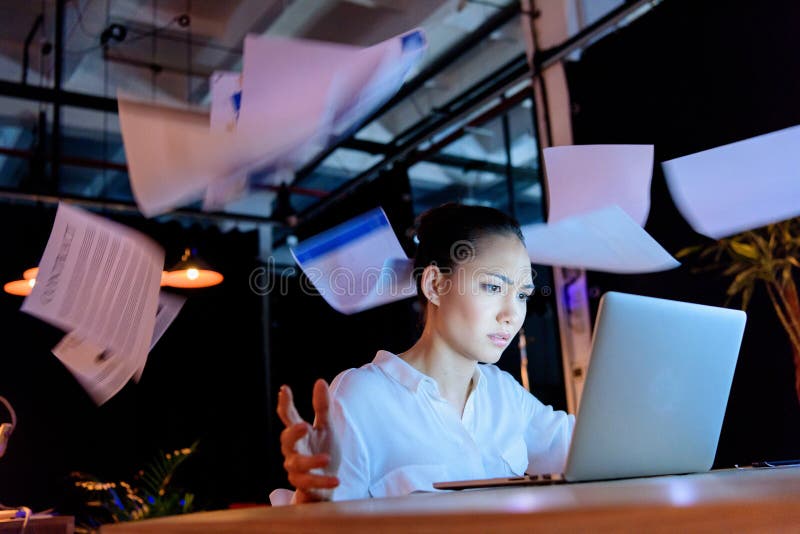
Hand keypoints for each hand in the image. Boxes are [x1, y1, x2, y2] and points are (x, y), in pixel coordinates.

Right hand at [277, 379, 340, 502]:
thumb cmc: (323, 449)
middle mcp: (294, 449)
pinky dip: (323, 481)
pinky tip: (336, 480)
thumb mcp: (326, 427)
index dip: (285, 403)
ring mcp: (296, 467)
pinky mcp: (303, 484)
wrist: (327, 481)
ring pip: (297, 463)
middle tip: (303, 425)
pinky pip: (311, 483)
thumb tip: (320, 381)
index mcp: (299, 433)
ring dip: (312, 461)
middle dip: (293, 433)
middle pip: (286, 440)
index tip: (284, 390)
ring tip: (327, 458)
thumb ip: (322, 407)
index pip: (289, 416)